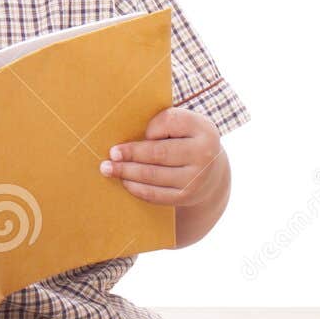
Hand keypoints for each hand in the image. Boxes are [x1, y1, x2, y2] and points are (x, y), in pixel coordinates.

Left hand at [98, 107, 224, 205]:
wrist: (212, 172)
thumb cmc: (187, 140)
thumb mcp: (185, 124)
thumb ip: (164, 121)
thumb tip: (125, 133)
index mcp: (204, 129)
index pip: (170, 122)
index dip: (153, 127)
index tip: (144, 131)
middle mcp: (204, 154)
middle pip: (158, 152)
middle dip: (131, 153)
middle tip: (111, 154)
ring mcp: (196, 179)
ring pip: (152, 175)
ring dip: (126, 171)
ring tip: (108, 168)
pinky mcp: (186, 197)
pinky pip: (154, 194)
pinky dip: (135, 187)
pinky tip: (124, 181)